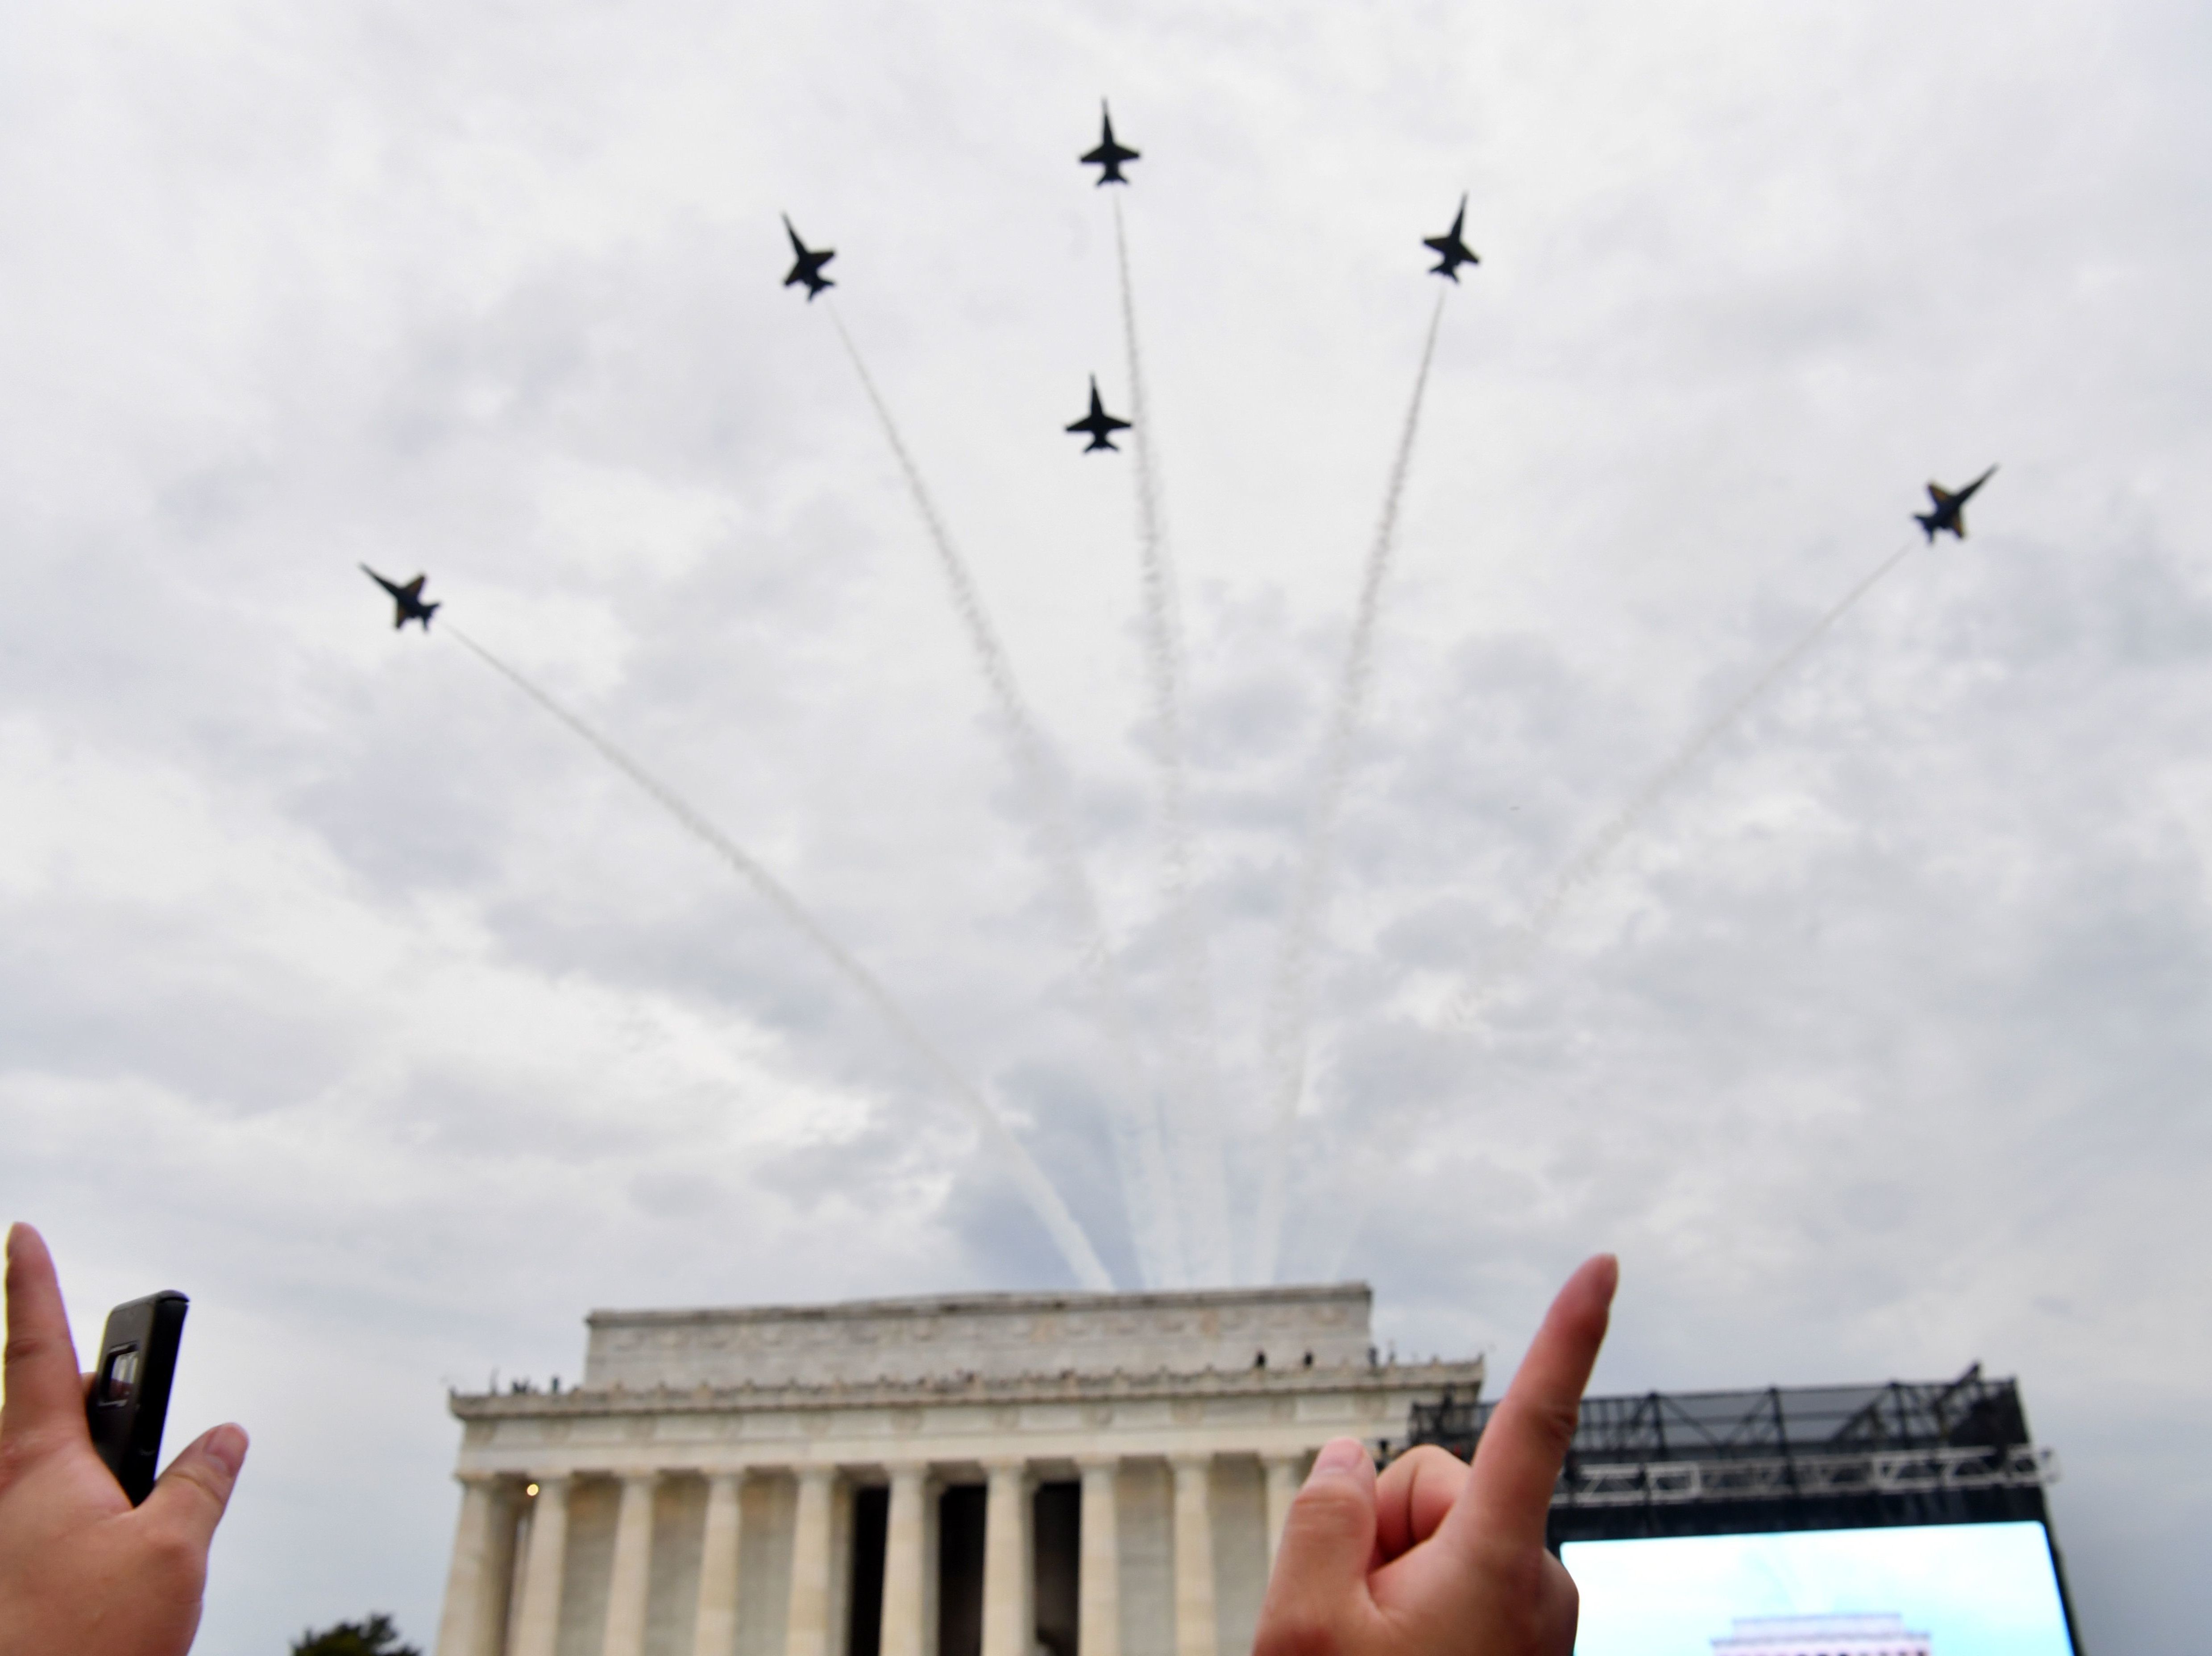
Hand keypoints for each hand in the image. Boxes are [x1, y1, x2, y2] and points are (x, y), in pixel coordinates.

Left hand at [0, 1223, 246, 1655]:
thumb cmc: (79, 1643)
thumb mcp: (171, 1553)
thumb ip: (200, 1484)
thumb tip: (223, 1438)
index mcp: (36, 1463)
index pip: (35, 1348)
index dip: (30, 1284)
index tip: (21, 1233)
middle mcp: (6, 1489)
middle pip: (50, 1409)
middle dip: (97, 1399)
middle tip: (133, 1408)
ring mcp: (4, 1533)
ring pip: (54, 1471)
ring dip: (97, 1478)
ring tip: (136, 1528)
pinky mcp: (9, 1574)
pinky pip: (48, 1519)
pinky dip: (83, 1521)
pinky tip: (107, 1573)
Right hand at [1254, 1255, 1616, 1655]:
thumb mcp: (1306, 1630)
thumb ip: (1321, 1523)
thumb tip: (1349, 1456)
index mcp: (1497, 1563)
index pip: (1536, 1421)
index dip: (1569, 1336)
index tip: (1604, 1268)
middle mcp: (1537, 1578)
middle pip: (1432, 1488)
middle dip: (1382, 1535)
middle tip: (1356, 1624)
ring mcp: (1537, 1608)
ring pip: (1438, 1536)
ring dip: (1395, 1577)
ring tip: (1376, 1650)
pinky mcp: (1527, 1630)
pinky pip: (1455, 1576)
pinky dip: (1419, 1604)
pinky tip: (1400, 1654)